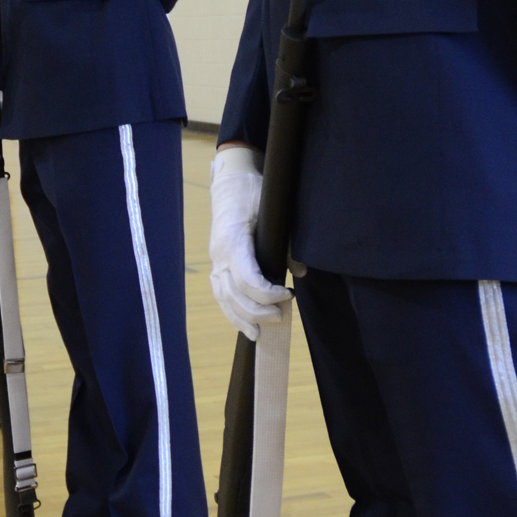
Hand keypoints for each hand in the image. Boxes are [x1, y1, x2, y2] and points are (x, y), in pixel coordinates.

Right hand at [208, 146, 290, 340]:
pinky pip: (220, 293)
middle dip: (257, 310)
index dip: (267, 293)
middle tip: (280, 316)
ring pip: (223, 297)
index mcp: (232, 240)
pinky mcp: (217, 263)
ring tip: (259, 334)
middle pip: (233, 293)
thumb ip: (285, 243)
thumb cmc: (254, 193)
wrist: (231, 182)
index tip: (289, 295)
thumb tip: (301, 271)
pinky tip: (245, 324)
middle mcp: (219, 253)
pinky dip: (231, 311)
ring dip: (241, 317)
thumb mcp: (274, 212)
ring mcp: (215, 259)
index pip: (246, 278)